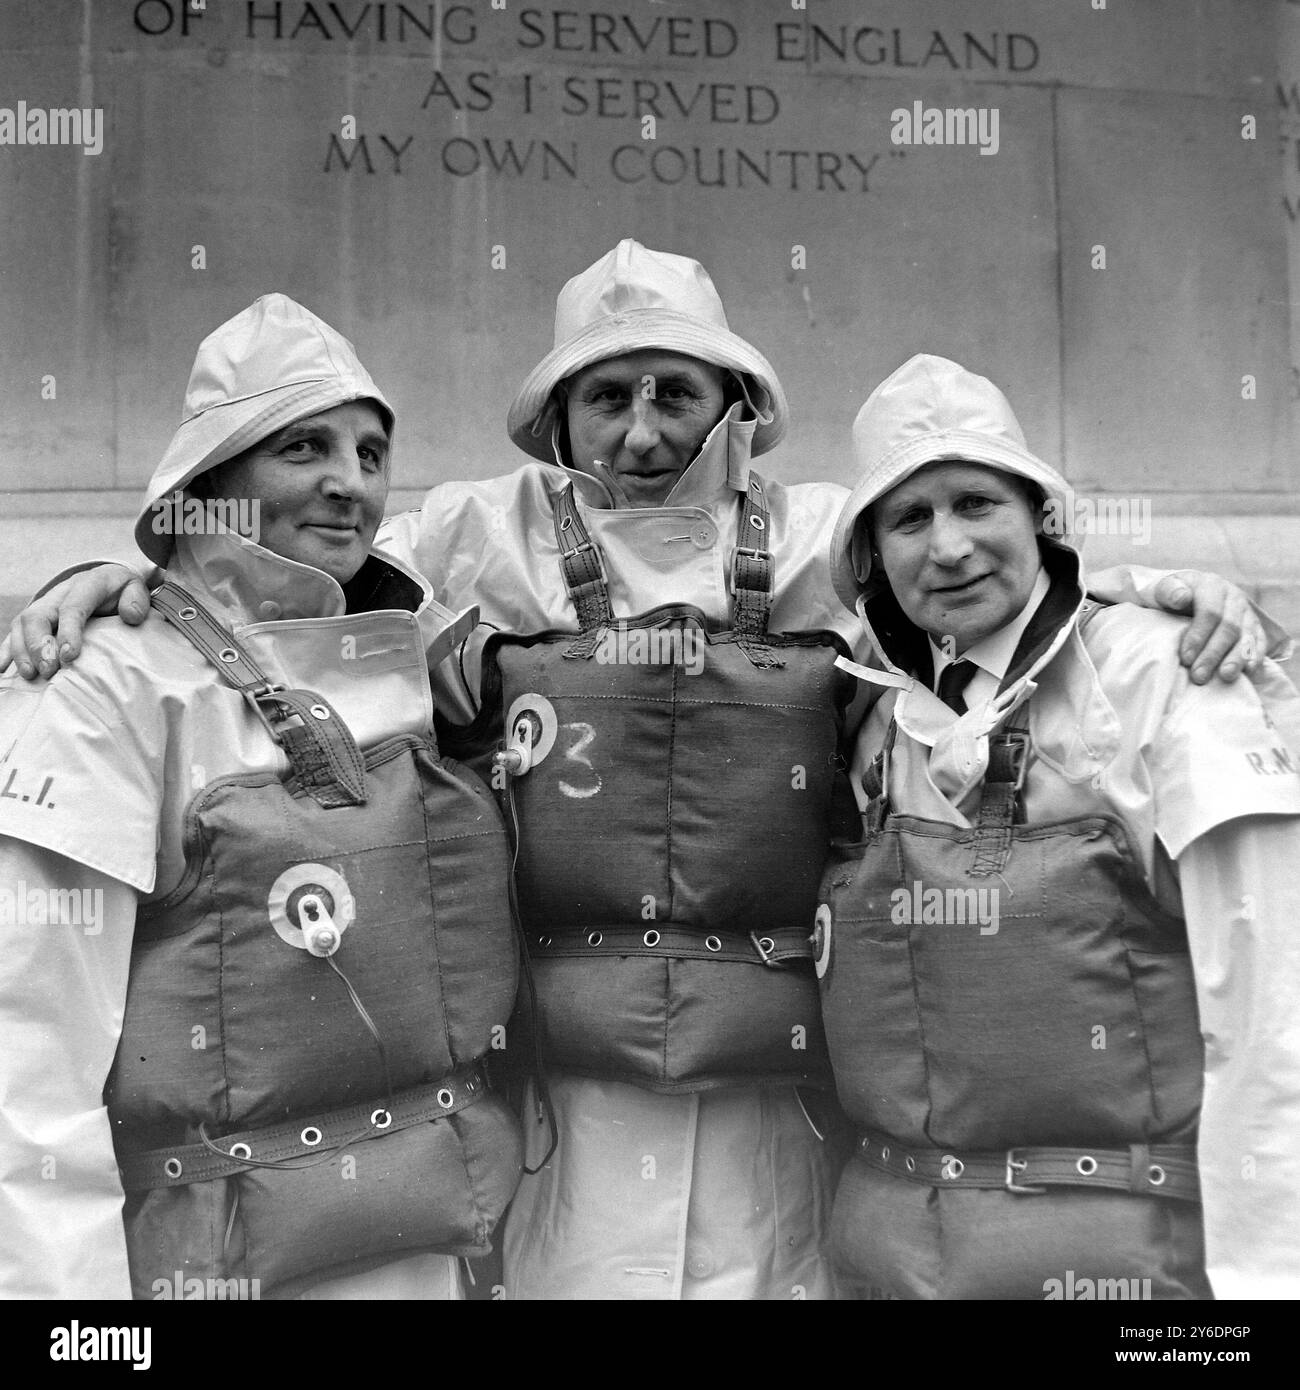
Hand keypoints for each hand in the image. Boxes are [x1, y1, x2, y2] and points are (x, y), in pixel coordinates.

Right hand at [0, 565, 150, 679]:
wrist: (108, 580)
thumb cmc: (122, 591)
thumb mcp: (136, 589)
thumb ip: (137, 600)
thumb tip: (130, 616)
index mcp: (87, 584)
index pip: (73, 607)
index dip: (68, 631)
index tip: (69, 656)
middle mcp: (60, 592)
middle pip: (39, 615)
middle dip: (40, 645)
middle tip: (49, 671)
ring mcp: (44, 604)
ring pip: (22, 624)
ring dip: (22, 651)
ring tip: (31, 675)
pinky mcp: (34, 617)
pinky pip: (14, 632)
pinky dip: (7, 650)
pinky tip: (2, 669)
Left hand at [1153, 570, 1264, 683]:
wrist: (1183, 596)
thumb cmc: (1168, 598)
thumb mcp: (1161, 590)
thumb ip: (1168, 591)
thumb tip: (1181, 597)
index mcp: (1210, 585)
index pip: (1209, 612)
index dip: (1198, 636)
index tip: (1185, 658)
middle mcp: (1232, 596)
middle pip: (1229, 627)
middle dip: (1214, 653)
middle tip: (1199, 676)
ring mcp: (1245, 611)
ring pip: (1246, 635)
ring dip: (1237, 658)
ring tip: (1225, 676)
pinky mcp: (1254, 625)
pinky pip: (1259, 641)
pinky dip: (1256, 656)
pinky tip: (1249, 671)